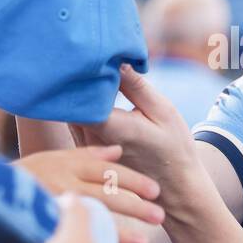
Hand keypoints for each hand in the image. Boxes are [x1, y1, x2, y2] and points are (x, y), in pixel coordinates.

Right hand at [16, 145, 163, 242]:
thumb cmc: (24, 177)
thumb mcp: (52, 158)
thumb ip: (85, 155)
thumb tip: (117, 150)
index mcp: (63, 166)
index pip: (105, 171)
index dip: (132, 180)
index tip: (155, 191)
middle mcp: (59, 187)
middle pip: (104, 196)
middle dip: (134, 207)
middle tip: (159, 216)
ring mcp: (50, 210)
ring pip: (91, 222)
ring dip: (120, 234)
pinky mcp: (42, 231)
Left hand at [69, 65, 201, 216]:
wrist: (174, 188)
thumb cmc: (173, 148)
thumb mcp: (163, 111)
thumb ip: (136, 86)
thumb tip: (116, 58)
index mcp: (111, 127)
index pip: (80, 93)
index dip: (81, 72)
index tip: (91, 54)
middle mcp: (91, 140)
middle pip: (70, 100)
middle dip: (78, 78)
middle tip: (90, 58)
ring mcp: (84, 148)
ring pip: (69, 110)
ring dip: (78, 92)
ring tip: (93, 73)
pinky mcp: (84, 152)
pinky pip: (73, 121)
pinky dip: (80, 105)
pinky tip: (94, 94)